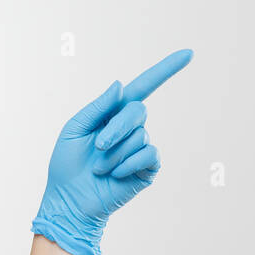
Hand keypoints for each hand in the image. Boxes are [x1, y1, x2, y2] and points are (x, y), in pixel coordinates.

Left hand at [30, 49, 191, 254]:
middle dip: (116, 128)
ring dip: (115, 153)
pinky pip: (149, 155)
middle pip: (139, 111)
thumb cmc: (67, 165)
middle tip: (98, 146)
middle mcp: (129, 128)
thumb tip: (121, 85)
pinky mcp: (147, 168)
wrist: (69, 201)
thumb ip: (98, 107)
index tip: (188, 53)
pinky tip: (115, 175)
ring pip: (140, 136)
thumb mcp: (75, 129)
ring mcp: (140, 148)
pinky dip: (128, 163)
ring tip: (99, 168)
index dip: (165, 70)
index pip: (143, 87)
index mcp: (112, 114)